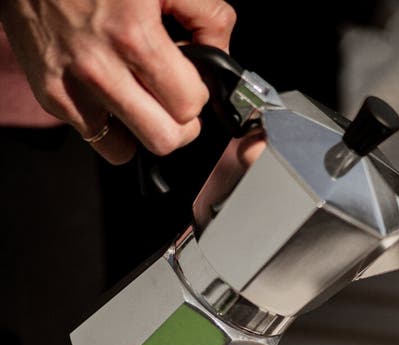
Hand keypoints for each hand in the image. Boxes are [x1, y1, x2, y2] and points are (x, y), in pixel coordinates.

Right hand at [0, 0, 235, 162]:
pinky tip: (116, 101)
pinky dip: (113, 130)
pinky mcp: (52, 96)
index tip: (191, 81)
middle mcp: (101, 68)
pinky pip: (98, 141)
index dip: (197, 95)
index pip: (189, 104)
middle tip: (173, 101)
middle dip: (179, 124)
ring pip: (131, 149)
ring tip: (145, 102)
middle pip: (165, 139)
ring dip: (146, 130)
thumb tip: (221, 53)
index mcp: (134, 36)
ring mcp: (73, 87)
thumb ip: (205, 15)